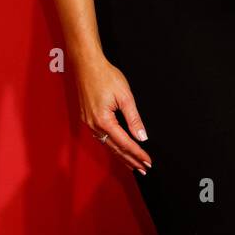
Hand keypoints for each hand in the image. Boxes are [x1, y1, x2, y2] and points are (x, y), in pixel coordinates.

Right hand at [75, 52, 150, 174]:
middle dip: (130, 160)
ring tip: (133, 164)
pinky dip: (112, 145)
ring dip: (121, 155)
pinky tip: (118, 149)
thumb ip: (134, 119)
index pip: (124, 143)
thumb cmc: (106, 76)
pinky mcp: (87, 118)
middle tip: (143, 169)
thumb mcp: (125, 96)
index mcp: (103, 121)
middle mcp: (93, 125)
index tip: (148, 162)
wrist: (87, 65)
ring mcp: (88, 123)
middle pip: (114, 148)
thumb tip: (142, 137)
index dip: (137, 154)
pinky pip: (101, 137)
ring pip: (107, 145)